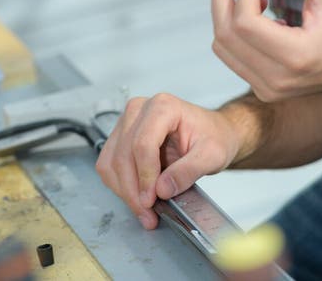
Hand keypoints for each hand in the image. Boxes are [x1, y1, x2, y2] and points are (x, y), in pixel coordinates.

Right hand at [95, 93, 239, 228]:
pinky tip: (137, 197)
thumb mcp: (212, 155)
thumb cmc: (213, 137)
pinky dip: (119, 185)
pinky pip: (108, 164)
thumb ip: (189, 171)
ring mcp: (127, 121)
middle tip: (148, 214)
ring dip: (124, 191)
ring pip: (111, 162)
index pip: (143, 143)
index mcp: (163, 107)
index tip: (151, 200)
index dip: (145, 176)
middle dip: (133, 190)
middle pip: (124, 155)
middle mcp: (140, 109)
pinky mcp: (121, 135)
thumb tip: (162, 190)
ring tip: (144, 211)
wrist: (213, 132)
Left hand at [211, 0, 321, 101]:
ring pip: (222, 45)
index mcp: (297, 56)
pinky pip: (231, 54)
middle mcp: (278, 79)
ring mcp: (268, 88)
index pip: (246, 22)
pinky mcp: (263, 89)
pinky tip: (258, 14)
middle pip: (226, 34)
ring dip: (226, 11)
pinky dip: (234, 28)